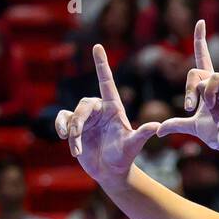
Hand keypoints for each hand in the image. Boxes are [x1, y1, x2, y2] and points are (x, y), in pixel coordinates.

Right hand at [55, 45, 159, 182]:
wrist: (110, 172)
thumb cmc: (124, 157)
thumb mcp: (133, 145)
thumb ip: (142, 134)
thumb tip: (157, 126)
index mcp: (114, 108)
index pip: (107, 82)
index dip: (102, 64)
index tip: (97, 46)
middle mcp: (99, 110)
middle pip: (85, 105)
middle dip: (79, 123)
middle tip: (77, 142)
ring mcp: (87, 118)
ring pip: (73, 115)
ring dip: (72, 132)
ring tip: (76, 150)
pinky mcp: (76, 127)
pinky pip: (63, 119)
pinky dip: (61, 127)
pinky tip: (64, 138)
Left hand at [155, 20, 218, 163]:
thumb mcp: (193, 127)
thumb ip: (176, 124)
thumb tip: (158, 131)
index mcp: (210, 85)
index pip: (203, 57)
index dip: (200, 40)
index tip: (200, 22)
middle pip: (193, 73)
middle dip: (188, 92)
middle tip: (189, 108)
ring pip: (202, 79)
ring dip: (202, 99)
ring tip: (213, 111)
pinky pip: (212, 80)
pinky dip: (210, 95)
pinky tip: (217, 105)